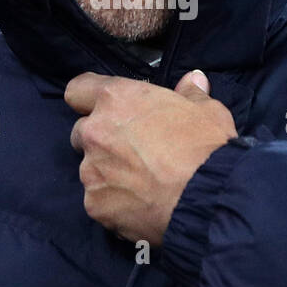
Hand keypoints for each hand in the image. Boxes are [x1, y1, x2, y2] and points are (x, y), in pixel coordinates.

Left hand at [65, 69, 237, 246]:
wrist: (208, 198)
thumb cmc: (206, 148)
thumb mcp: (207, 111)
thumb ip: (190, 94)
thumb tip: (193, 80)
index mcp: (116, 100)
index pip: (78, 90)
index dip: (87, 99)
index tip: (101, 109)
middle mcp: (95, 132)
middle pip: (81, 132)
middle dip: (100, 140)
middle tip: (130, 151)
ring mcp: (92, 171)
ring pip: (90, 170)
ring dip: (108, 174)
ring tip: (141, 185)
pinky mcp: (95, 205)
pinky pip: (99, 202)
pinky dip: (114, 204)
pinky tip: (140, 207)